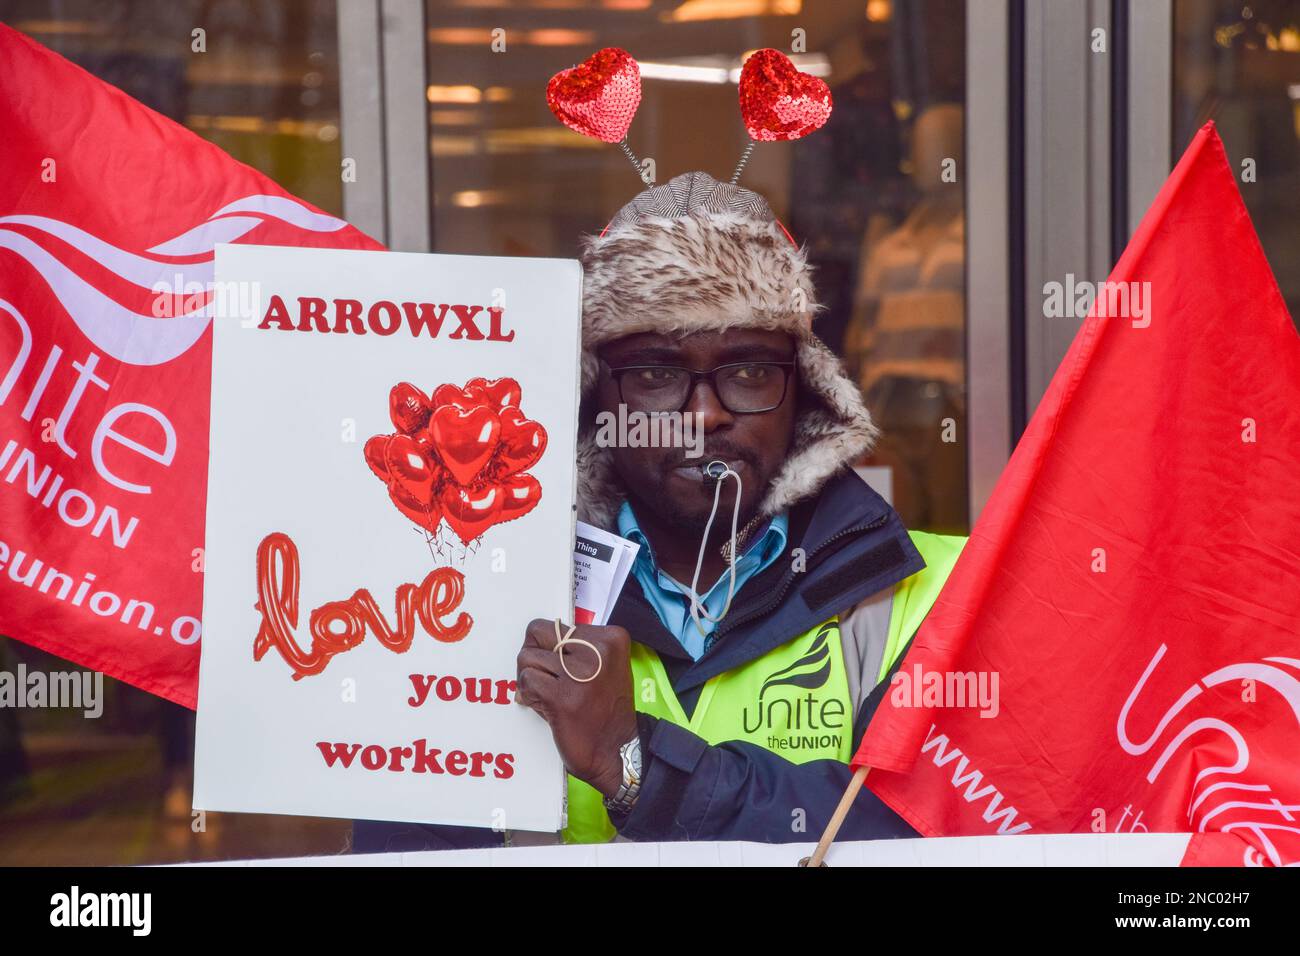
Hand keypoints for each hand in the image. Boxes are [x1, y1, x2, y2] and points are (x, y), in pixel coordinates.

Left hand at [516, 619, 637, 797]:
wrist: (617, 751)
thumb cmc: (605, 710)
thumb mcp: (602, 667)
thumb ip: (572, 651)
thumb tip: (529, 649)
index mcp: (610, 638)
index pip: (556, 625)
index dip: (549, 647)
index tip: (560, 669)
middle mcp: (597, 650)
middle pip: (537, 633)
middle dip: (533, 656)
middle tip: (545, 678)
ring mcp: (580, 673)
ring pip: (526, 658)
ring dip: (530, 679)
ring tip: (548, 696)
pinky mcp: (562, 696)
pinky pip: (526, 680)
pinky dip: (529, 695)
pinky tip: (545, 707)